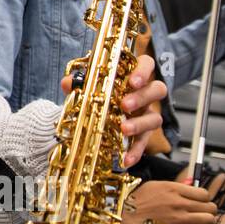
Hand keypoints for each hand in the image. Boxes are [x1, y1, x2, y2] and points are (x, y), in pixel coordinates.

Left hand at [60, 53, 165, 167]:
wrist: (95, 114)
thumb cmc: (97, 94)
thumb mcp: (86, 87)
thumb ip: (78, 84)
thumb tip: (67, 83)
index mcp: (133, 76)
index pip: (147, 64)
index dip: (143, 71)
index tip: (132, 81)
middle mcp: (145, 94)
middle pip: (157, 90)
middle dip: (142, 97)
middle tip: (125, 105)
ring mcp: (147, 114)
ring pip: (155, 117)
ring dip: (140, 123)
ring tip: (124, 129)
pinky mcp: (144, 134)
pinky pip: (144, 143)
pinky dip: (136, 151)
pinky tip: (126, 159)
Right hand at [120, 180, 216, 223]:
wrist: (123, 215)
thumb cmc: (135, 200)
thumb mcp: (154, 185)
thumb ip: (175, 185)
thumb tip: (190, 183)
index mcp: (174, 189)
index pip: (204, 193)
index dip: (204, 198)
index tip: (200, 201)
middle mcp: (179, 203)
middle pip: (210, 206)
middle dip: (208, 209)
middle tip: (201, 212)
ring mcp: (179, 219)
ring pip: (209, 220)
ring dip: (206, 222)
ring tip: (199, 222)